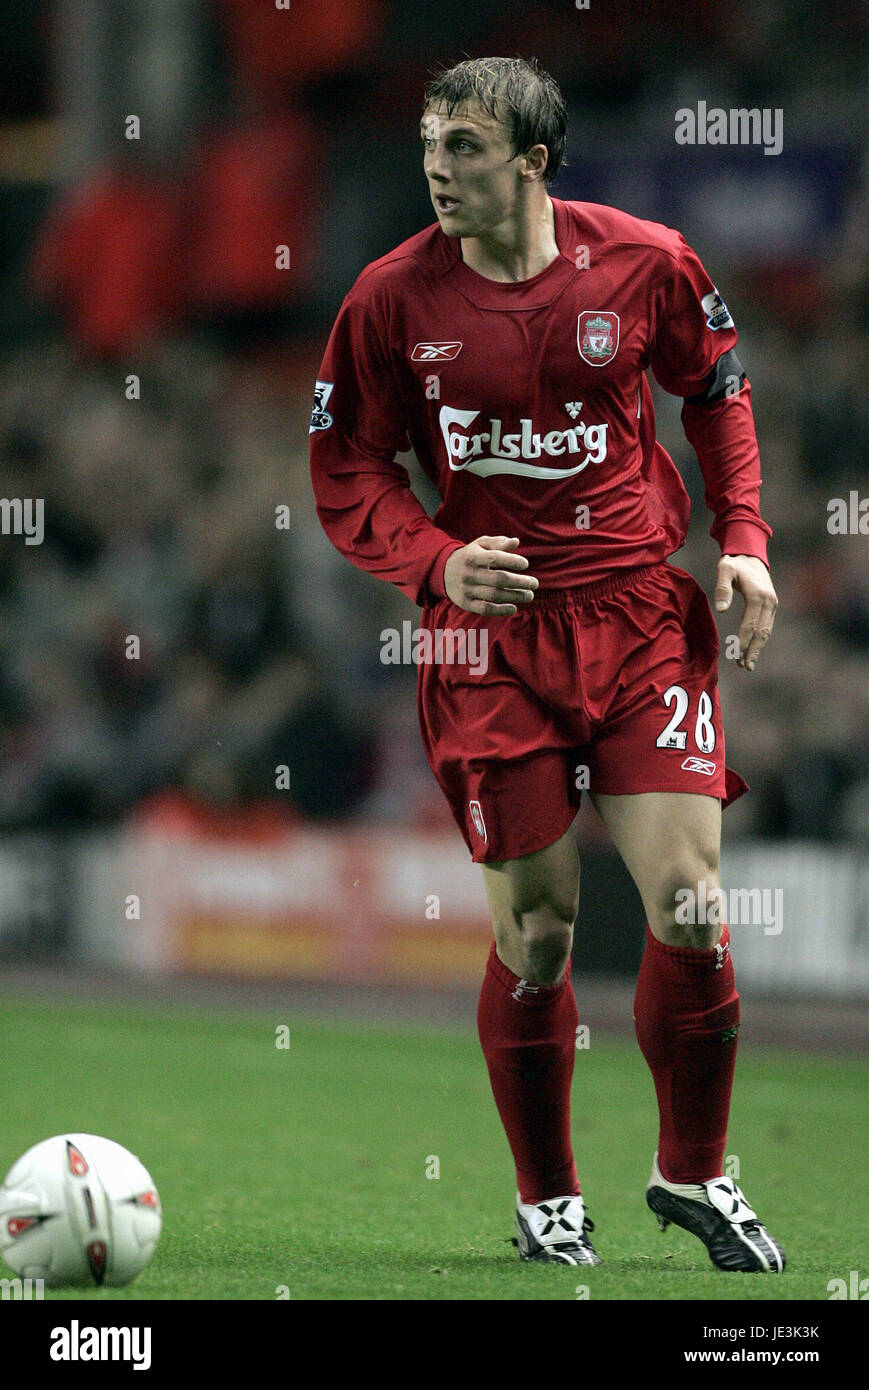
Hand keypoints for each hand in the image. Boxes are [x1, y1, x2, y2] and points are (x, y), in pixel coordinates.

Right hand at [443, 536, 537, 615]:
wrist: (443, 571)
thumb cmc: (470, 556)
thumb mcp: (480, 545)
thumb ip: (498, 543)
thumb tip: (516, 542)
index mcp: (472, 557)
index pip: (495, 558)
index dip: (511, 561)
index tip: (525, 564)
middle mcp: (468, 574)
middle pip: (498, 579)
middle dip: (519, 582)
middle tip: (534, 583)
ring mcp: (466, 590)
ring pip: (494, 595)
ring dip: (515, 596)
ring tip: (529, 595)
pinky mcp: (465, 603)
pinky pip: (485, 609)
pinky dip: (501, 610)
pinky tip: (514, 607)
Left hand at [714, 554, 777, 671]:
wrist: (751, 554)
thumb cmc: (734, 563)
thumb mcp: (724, 570)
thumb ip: (722, 589)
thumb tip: (721, 610)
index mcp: (757, 595)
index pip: (750, 625)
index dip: (743, 642)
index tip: (735, 655)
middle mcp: (769, 601)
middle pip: (761, 632)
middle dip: (752, 651)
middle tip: (743, 666)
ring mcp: (773, 603)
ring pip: (766, 631)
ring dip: (757, 648)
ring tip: (747, 663)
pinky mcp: (772, 605)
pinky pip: (767, 625)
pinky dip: (761, 639)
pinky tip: (753, 649)